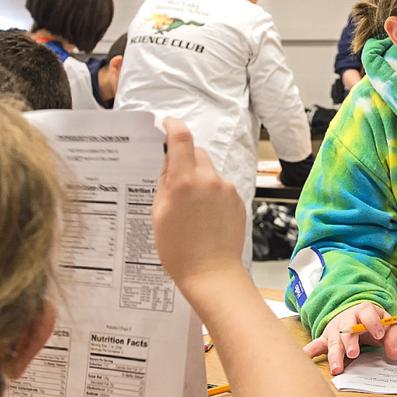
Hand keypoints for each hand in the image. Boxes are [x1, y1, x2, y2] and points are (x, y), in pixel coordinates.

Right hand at [153, 119, 246, 288]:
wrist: (212, 272)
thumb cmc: (178, 249)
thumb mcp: (158, 214)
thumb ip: (165, 184)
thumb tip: (169, 164)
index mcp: (184, 181)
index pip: (181, 138)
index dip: (172, 125)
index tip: (166, 124)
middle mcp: (209, 179)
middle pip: (197, 153)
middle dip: (185, 159)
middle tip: (173, 179)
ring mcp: (227, 190)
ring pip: (209, 172)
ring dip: (199, 179)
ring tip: (190, 207)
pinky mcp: (238, 201)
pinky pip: (221, 188)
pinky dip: (212, 193)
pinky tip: (204, 216)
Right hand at [303, 301, 396, 374]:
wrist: (359, 317)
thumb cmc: (374, 324)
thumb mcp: (388, 327)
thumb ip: (393, 338)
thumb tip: (394, 355)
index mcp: (364, 311)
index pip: (367, 312)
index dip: (373, 322)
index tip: (379, 334)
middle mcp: (347, 318)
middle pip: (347, 328)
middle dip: (349, 341)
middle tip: (353, 353)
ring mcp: (335, 329)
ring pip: (333, 340)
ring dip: (334, 354)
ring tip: (337, 368)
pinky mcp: (326, 338)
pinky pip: (316, 344)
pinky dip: (310, 351)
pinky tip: (304, 357)